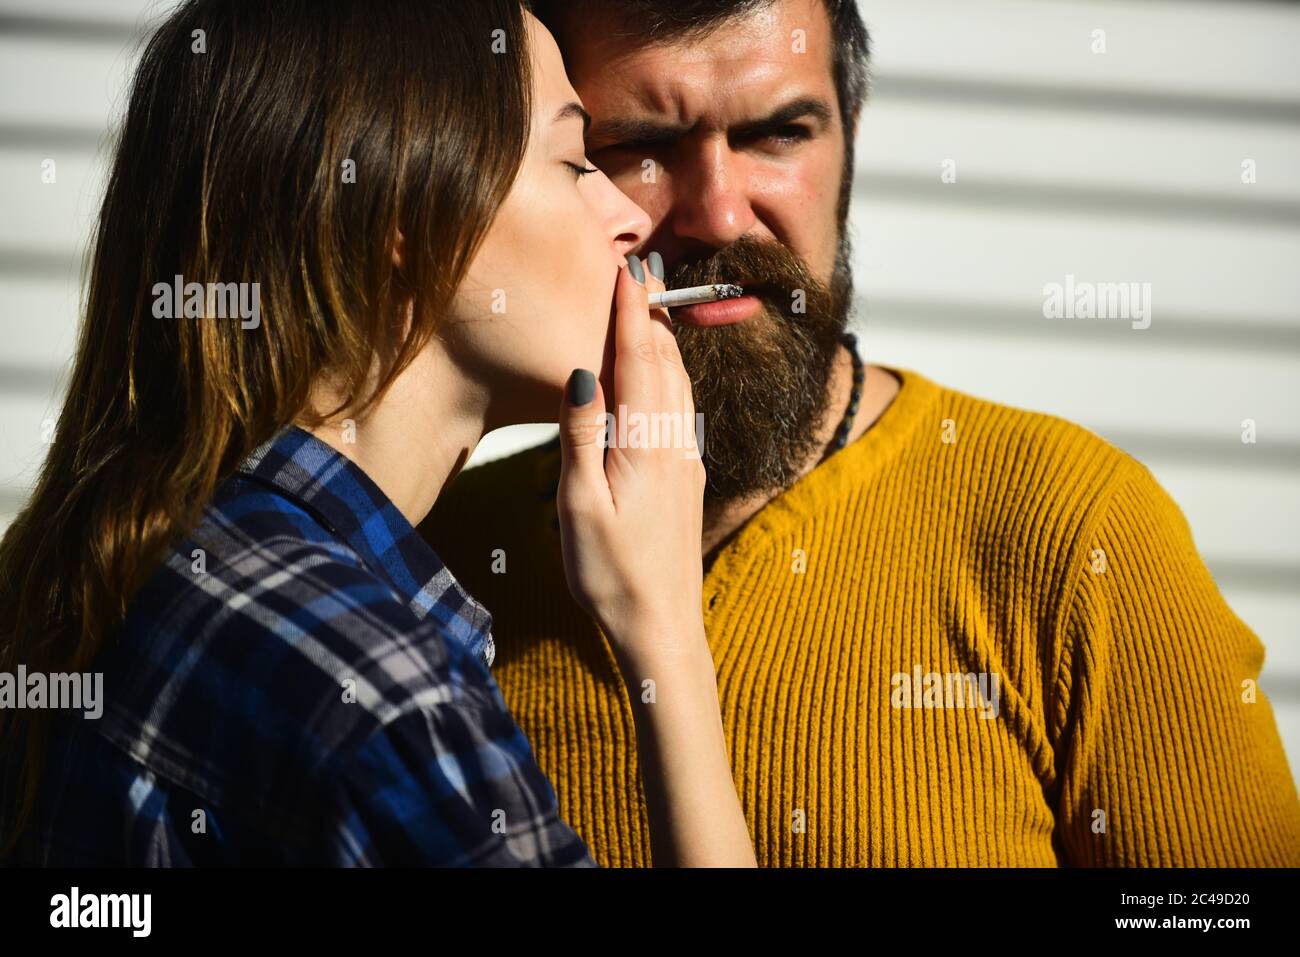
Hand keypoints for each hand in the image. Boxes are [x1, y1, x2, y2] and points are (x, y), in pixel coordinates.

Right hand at [555, 253, 706, 668]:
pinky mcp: (687, 476)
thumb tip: (583, 371)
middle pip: (666, 362)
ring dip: (663, 341)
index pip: (639, 359)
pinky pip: (681, 408)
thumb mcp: (581, 506)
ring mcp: (687, 460)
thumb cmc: (612, 573)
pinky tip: (660, 374)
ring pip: (679, 383)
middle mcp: (676, 443)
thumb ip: (581, 435)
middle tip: (638, 270)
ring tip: (648, 307)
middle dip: (651, 314)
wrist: (662, 626)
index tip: (626, 267)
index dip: (632, 311)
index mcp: (646, 444)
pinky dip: (669, 374)